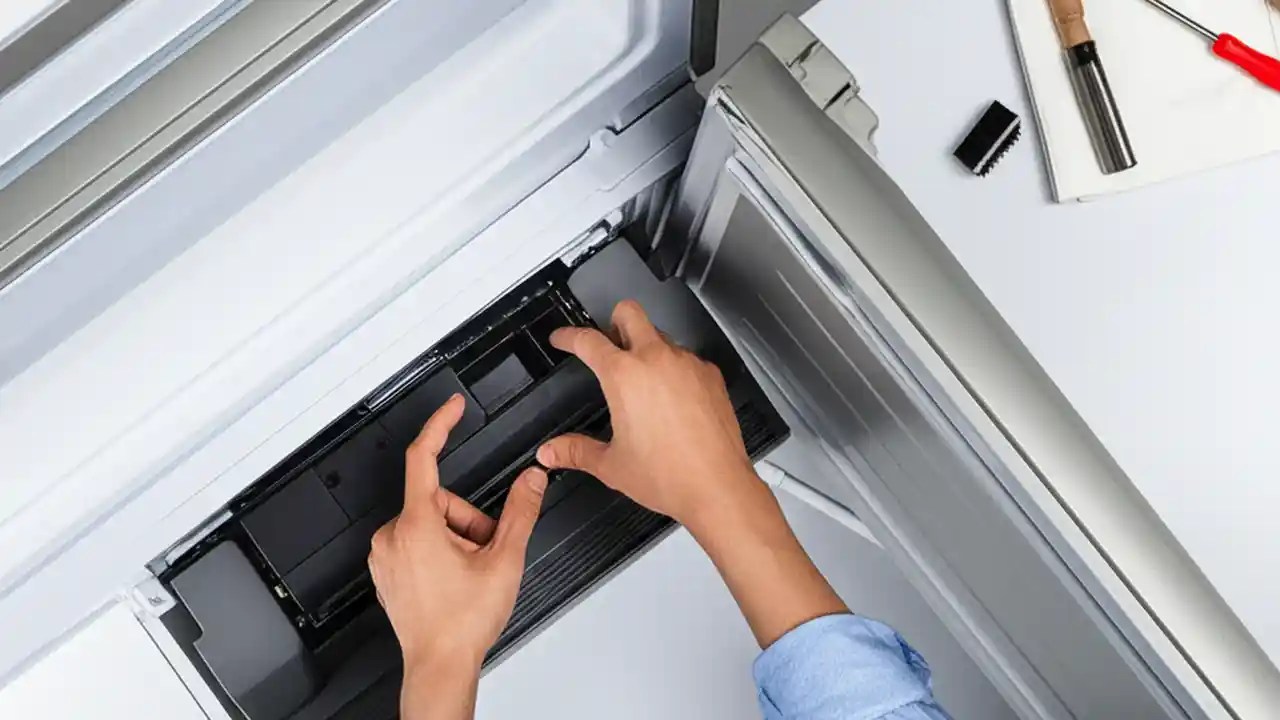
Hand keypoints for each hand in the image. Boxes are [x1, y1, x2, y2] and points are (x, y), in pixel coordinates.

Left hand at [368, 394, 545, 715]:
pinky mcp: (387, 573)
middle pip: (439, 501)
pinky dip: (439, 553)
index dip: (440, 425)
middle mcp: (393, 536)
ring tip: (471, 572)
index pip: (422, 456)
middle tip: (487, 550)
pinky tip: (454, 581)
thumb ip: (521, 511)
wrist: (440, 665)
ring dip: (456, 537)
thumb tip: (532, 479)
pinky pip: (417, 544)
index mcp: (417, 524)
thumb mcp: (504, 559)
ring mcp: (386, 557)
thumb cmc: (463, 622)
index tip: (452, 408)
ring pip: (429, 524)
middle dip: (469, 519)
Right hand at [540, 301, 846, 648]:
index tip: (563, 338)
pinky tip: (671, 397)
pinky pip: (686, 358)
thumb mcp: (612, 465)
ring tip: (640, 379)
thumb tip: (551, 451)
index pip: (588, 340)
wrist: (718, 487)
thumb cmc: (669, 476)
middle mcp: (657, 359)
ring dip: (646, 346)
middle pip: (630, 313)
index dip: (569, 335)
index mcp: (624, 375)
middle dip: (612, 320)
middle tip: (606, 342)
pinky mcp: (710, 375)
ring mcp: (687, 364)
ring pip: (661, 335)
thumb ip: (576, 451)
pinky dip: (674, 368)